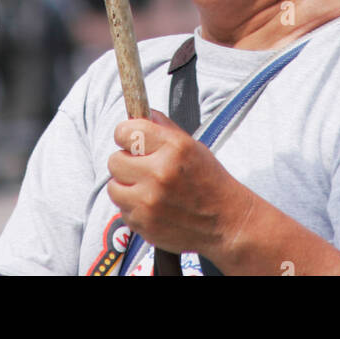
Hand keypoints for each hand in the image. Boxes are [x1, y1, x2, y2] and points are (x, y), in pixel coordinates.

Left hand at [107, 110, 249, 257]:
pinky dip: (132, 207)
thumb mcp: (191, 145)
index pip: (125, 131)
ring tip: (144, 187)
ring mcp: (150, 203)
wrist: (226, 221)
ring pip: (113, 187)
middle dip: (125, 161)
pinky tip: (151, 205)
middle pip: (114, 161)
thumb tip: (136, 114)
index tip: (130, 140)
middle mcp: (159, 173)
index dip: (125, 134)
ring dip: (125, 186)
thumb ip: (161, 127)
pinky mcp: (145, 225)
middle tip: (141, 166)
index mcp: (173, 148)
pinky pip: (122, 210)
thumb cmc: (208, 180)